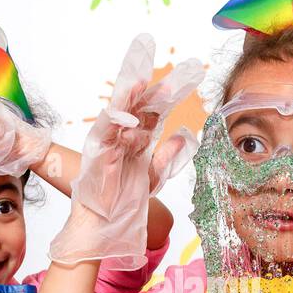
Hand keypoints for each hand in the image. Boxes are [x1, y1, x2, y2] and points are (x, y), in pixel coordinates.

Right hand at [50, 35, 203, 269]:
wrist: (101, 228)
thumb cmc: (121, 203)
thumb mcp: (153, 177)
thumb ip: (167, 156)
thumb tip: (185, 135)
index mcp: (136, 139)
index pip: (157, 108)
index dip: (174, 90)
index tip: (194, 72)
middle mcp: (122, 136)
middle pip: (142, 103)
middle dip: (159, 83)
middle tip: (177, 64)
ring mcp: (109, 143)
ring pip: (122, 111)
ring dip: (133, 92)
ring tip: (144, 74)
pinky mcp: (99, 156)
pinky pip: (108, 133)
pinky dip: (117, 119)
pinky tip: (128, 107)